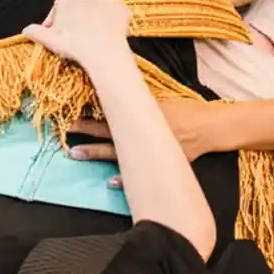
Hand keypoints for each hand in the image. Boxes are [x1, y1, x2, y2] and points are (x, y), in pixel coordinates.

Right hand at [23, 0, 131, 72]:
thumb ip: (37, 32)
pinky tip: (106, 33)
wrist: (104, 53)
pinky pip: (113, 13)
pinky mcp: (120, 8)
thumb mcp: (51, 40)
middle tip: (74, 37)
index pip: (59, 8)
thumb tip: (26, 30)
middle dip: (75, 19)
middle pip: (77, 6)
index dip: (57, 22)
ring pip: (95, 8)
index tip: (58, 34)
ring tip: (91, 37)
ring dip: (92, 19)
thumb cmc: (76, 46)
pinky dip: (110, 21)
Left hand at [67, 99, 220, 167]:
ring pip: (116, 152)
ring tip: (76, 154)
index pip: (109, 116)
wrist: (208, 127)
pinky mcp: (156, 163)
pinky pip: (137, 173)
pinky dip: (124, 179)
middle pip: (107, 133)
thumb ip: (141, 101)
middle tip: (65, 135)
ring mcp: (148, 150)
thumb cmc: (185, 111)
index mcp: (141, 116)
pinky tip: (111, 183)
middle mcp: (141, 133)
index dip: (89, 117)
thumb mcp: (161, 102)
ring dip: (95, 153)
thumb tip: (121, 91)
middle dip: (85, 134)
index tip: (70, 117)